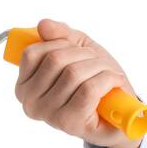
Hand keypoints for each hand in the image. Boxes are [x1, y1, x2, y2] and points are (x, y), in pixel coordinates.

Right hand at [13, 18, 143, 147]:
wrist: (120, 110)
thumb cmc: (96, 80)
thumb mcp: (79, 50)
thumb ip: (61, 36)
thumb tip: (43, 25)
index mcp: (25, 85)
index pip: (32, 53)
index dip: (61, 44)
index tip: (77, 51)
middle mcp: (31, 102)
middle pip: (56, 60)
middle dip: (85, 55)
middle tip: (98, 64)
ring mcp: (49, 115)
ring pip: (74, 73)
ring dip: (100, 67)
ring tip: (107, 75)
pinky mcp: (70, 123)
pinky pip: (89, 89)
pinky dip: (108, 80)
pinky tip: (114, 83)